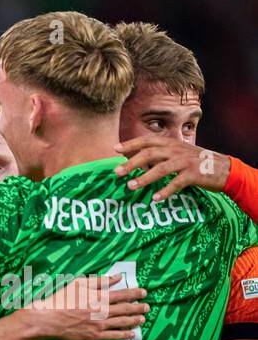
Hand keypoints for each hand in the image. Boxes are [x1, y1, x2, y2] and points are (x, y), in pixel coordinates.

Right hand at [24, 274, 146, 339]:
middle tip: (147, 307)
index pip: (123, 294)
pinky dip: (124, 334)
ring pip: (122, 322)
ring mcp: (99, 325)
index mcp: (99, 297)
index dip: (135, 293)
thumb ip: (100, 281)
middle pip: (126, 309)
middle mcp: (102, 311)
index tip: (144, 293)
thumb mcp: (79, 284)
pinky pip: (114, 336)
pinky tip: (131, 334)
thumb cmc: (62, 299)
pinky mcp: (94, 336)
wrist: (49, 320)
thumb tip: (117, 277)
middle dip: (138, 307)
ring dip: (134, 320)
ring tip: (142, 319)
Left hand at [115, 135, 229, 200]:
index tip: (115, 149)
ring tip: (130, 187)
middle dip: (132, 163)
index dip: (131, 144)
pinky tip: (155, 199)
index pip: (148, 141)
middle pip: (150, 154)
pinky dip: (165, 191)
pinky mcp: (194, 174)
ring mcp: (186, 162)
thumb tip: (135, 162)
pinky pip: (177, 183)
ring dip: (145, 178)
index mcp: (172, 143)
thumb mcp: (177, 154)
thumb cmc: (195, 163)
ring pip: (162, 168)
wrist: (224, 169)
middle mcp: (177, 150)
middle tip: (117, 172)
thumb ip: (160, 156)